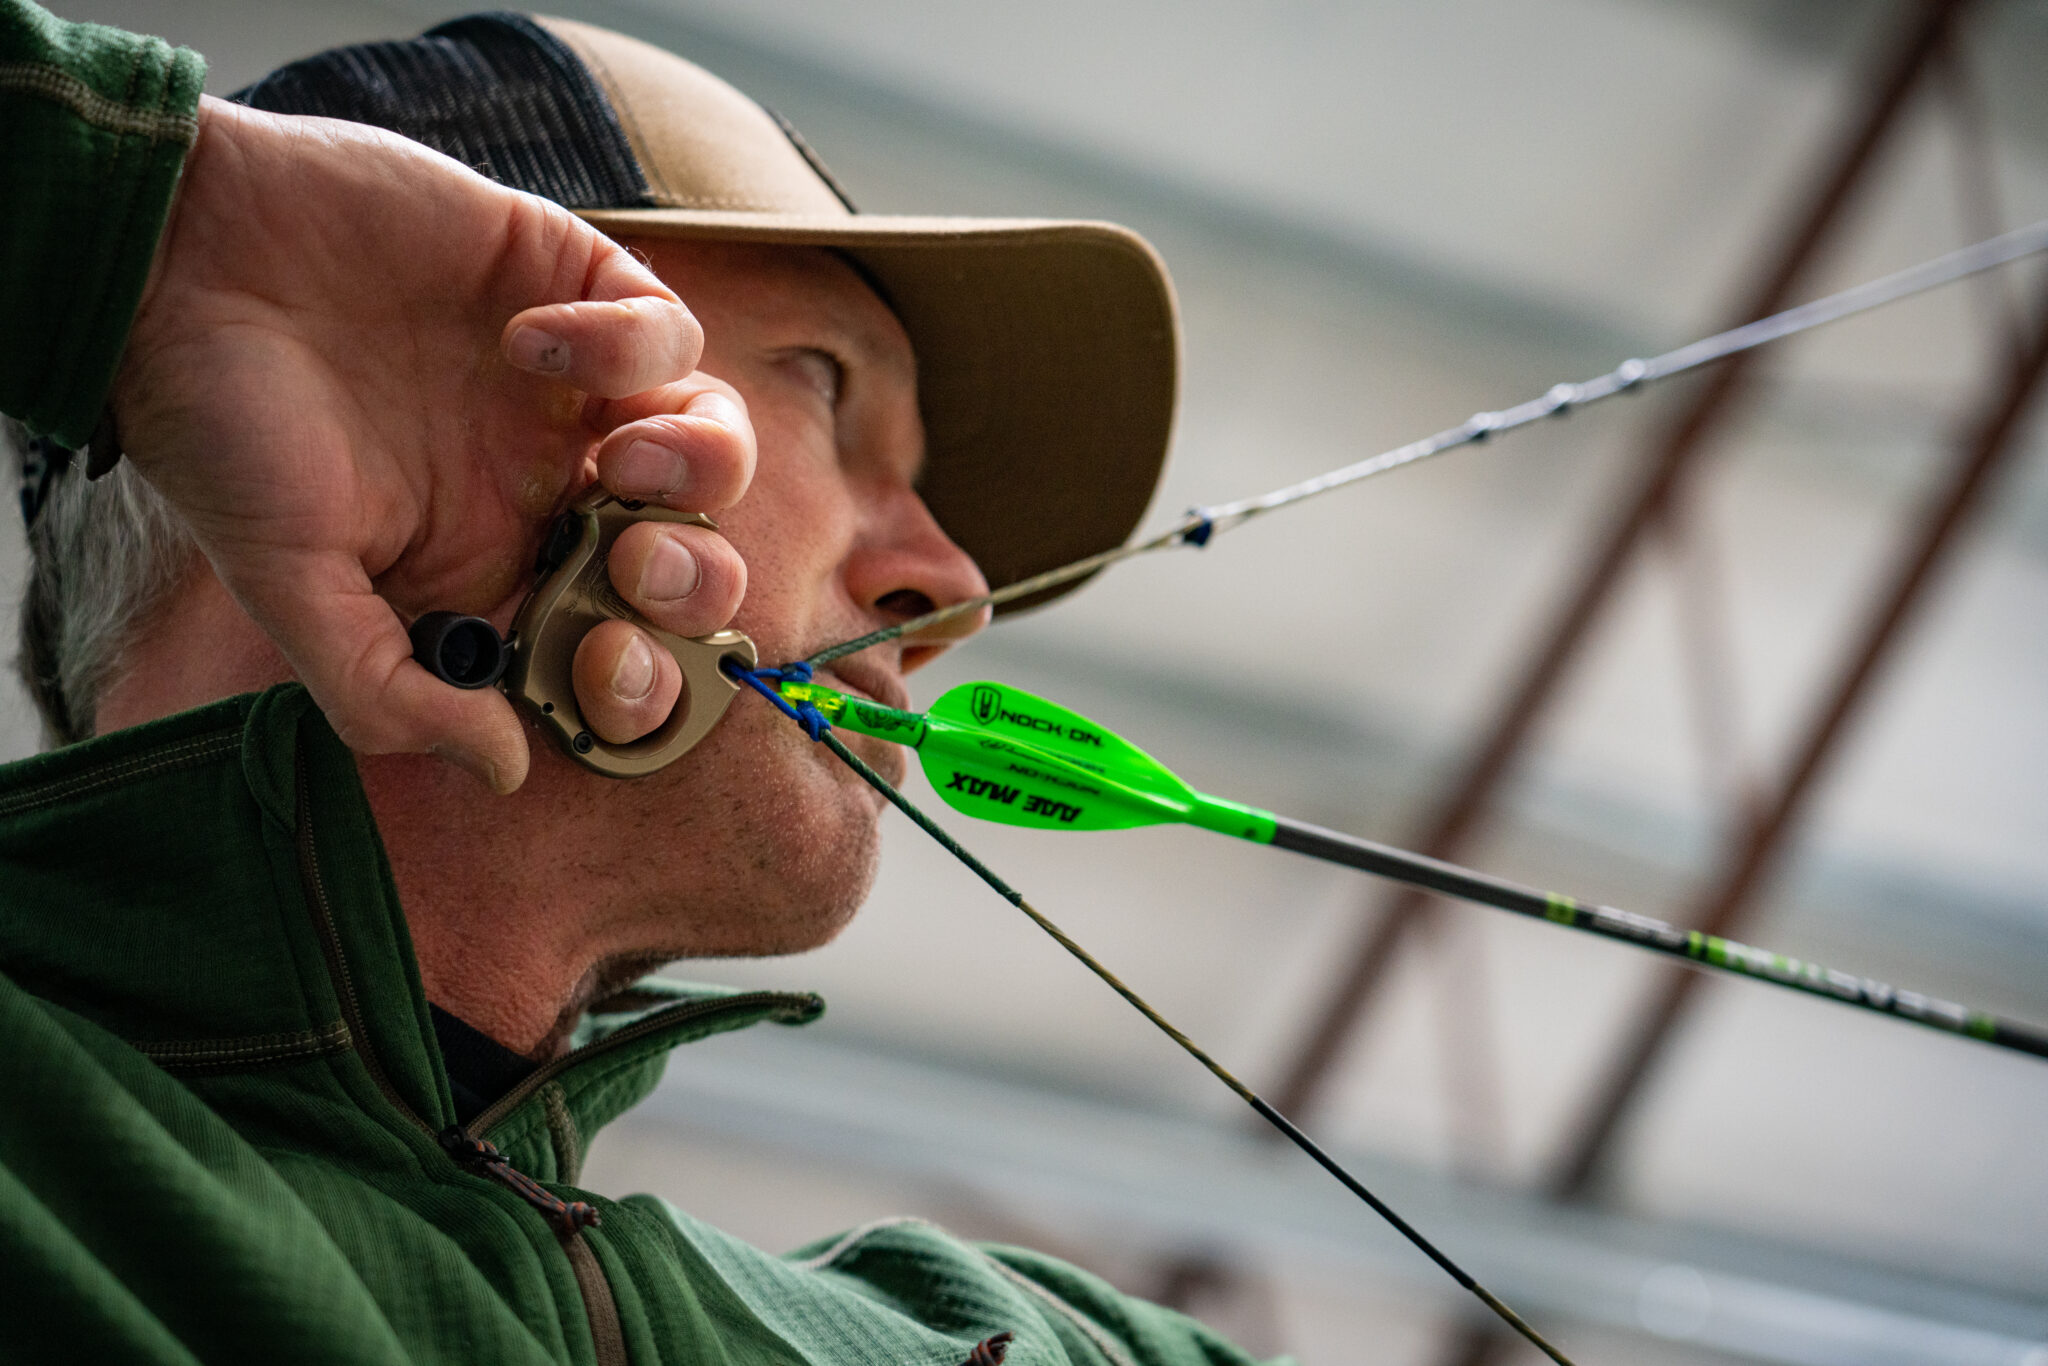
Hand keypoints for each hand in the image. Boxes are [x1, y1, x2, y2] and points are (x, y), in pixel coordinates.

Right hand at [111, 96, 751, 791]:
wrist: (171, 258)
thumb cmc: (216, 426)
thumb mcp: (288, 587)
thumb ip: (392, 693)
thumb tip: (509, 772)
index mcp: (498, 570)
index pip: (625, 645)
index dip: (651, 675)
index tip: (610, 666)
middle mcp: (547, 487)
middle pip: (695, 556)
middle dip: (699, 580)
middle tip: (634, 560)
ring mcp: (570, 391)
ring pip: (713, 446)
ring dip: (704, 466)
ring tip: (621, 456)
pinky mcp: (571, 286)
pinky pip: (671, 330)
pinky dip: (633, 346)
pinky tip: (530, 340)